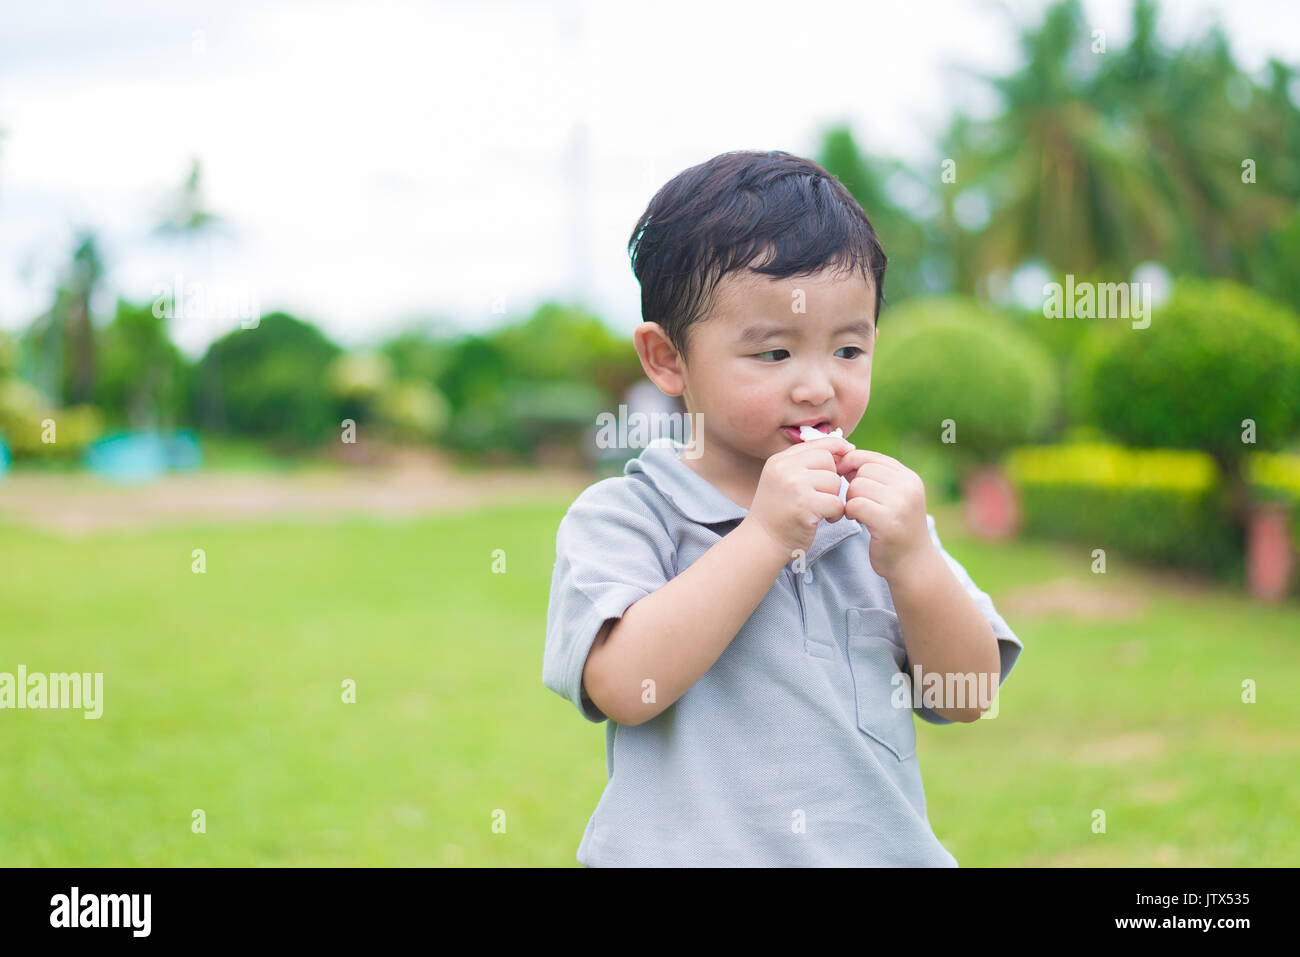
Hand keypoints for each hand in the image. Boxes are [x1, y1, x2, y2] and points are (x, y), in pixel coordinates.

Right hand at [744, 434, 855, 559]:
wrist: (762, 542)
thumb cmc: (777, 513)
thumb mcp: (784, 480)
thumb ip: (805, 463)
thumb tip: (843, 447)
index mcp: (779, 460)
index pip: (817, 443)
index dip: (836, 447)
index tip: (847, 453)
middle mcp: (784, 469)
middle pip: (827, 460)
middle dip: (832, 478)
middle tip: (823, 496)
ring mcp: (794, 486)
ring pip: (834, 481)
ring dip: (834, 497)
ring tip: (821, 510)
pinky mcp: (805, 506)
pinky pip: (836, 502)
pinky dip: (836, 513)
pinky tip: (825, 519)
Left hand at [835, 448, 933, 580]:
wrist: (913, 564)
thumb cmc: (896, 528)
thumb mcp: (894, 496)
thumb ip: (876, 477)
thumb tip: (844, 456)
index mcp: (909, 478)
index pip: (872, 457)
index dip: (852, 464)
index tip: (842, 476)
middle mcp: (908, 487)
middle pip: (863, 470)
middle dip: (852, 485)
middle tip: (856, 502)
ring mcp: (900, 504)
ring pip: (857, 486)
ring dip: (850, 499)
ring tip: (858, 512)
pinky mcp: (888, 522)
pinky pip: (855, 504)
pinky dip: (850, 512)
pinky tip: (857, 520)